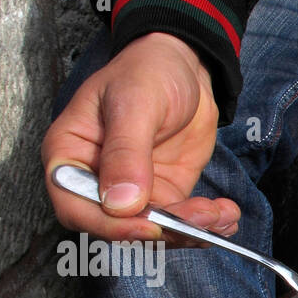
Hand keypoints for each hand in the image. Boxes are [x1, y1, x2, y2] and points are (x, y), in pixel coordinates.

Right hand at [41, 32, 239, 242]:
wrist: (186, 66)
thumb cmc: (147, 72)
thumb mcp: (135, 102)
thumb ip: (126, 152)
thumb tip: (120, 203)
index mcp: (70, 155)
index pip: (75, 208)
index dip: (109, 226)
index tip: (148, 226)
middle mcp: (96, 180)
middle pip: (119, 227)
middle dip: (162, 230)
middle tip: (201, 218)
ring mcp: (132, 191)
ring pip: (155, 230)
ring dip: (190, 230)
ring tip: (220, 214)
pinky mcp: (164, 194)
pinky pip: (181, 222)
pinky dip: (206, 225)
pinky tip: (227, 215)